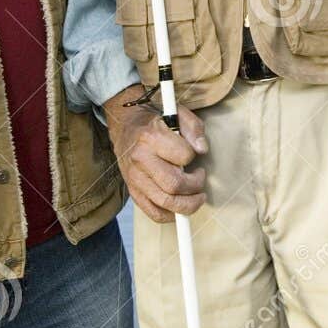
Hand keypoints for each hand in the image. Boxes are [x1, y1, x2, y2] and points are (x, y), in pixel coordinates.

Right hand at [102, 86, 209, 222]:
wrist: (125, 125)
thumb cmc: (155, 120)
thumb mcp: (177, 112)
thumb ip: (194, 128)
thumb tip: (202, 149)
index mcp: (150, 137)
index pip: (183, 156)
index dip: (194, 157)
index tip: (194, 154)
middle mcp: (140, 160)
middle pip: (174, 185)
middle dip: (195, 186)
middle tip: (200, 178)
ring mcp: (134, 178)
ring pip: (165, 202)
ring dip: (188, 204)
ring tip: (196, 195)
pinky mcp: (133, 191)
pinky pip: (153, 213)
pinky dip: (171, 215)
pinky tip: (180, 206)